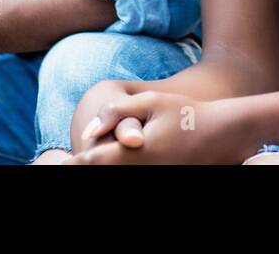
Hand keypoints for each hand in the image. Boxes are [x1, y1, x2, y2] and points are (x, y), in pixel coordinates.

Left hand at [67, 90, 251, 164]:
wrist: (221, 134)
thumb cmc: (186, 113)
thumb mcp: (152, 101)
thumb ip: (117, 110)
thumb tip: (88, 130)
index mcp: (134, 152)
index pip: (92, 161)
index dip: (72, 163)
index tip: (57, 163)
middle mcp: (140, 170)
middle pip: (100, 173)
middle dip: (81, 168)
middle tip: (58, 166)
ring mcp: (151, 176)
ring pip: (114, 177)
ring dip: (97, 170)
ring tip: (77, 165)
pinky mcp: (160, 178)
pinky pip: (130, 177)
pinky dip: (115, 169)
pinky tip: (105, 165)